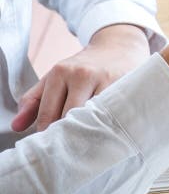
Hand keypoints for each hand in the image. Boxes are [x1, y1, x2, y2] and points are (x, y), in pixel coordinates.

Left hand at [11, 24, 149, 131]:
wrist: (119, 48)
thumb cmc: (83, 68)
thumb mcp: (55, 78)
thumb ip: (34, 101)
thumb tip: (16, 127)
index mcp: (60, 72)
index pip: (49, 113)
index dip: (49, 132)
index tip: (53, 143)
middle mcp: (82, 74)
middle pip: (70, 117)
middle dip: (69, 134)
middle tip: (71, 145)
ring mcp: (106, 81)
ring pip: (93, 117)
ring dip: (90, 131)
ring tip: (89, 138)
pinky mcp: (126, 87)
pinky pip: (114, 113)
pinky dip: (108, 123)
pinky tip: (107, 128)